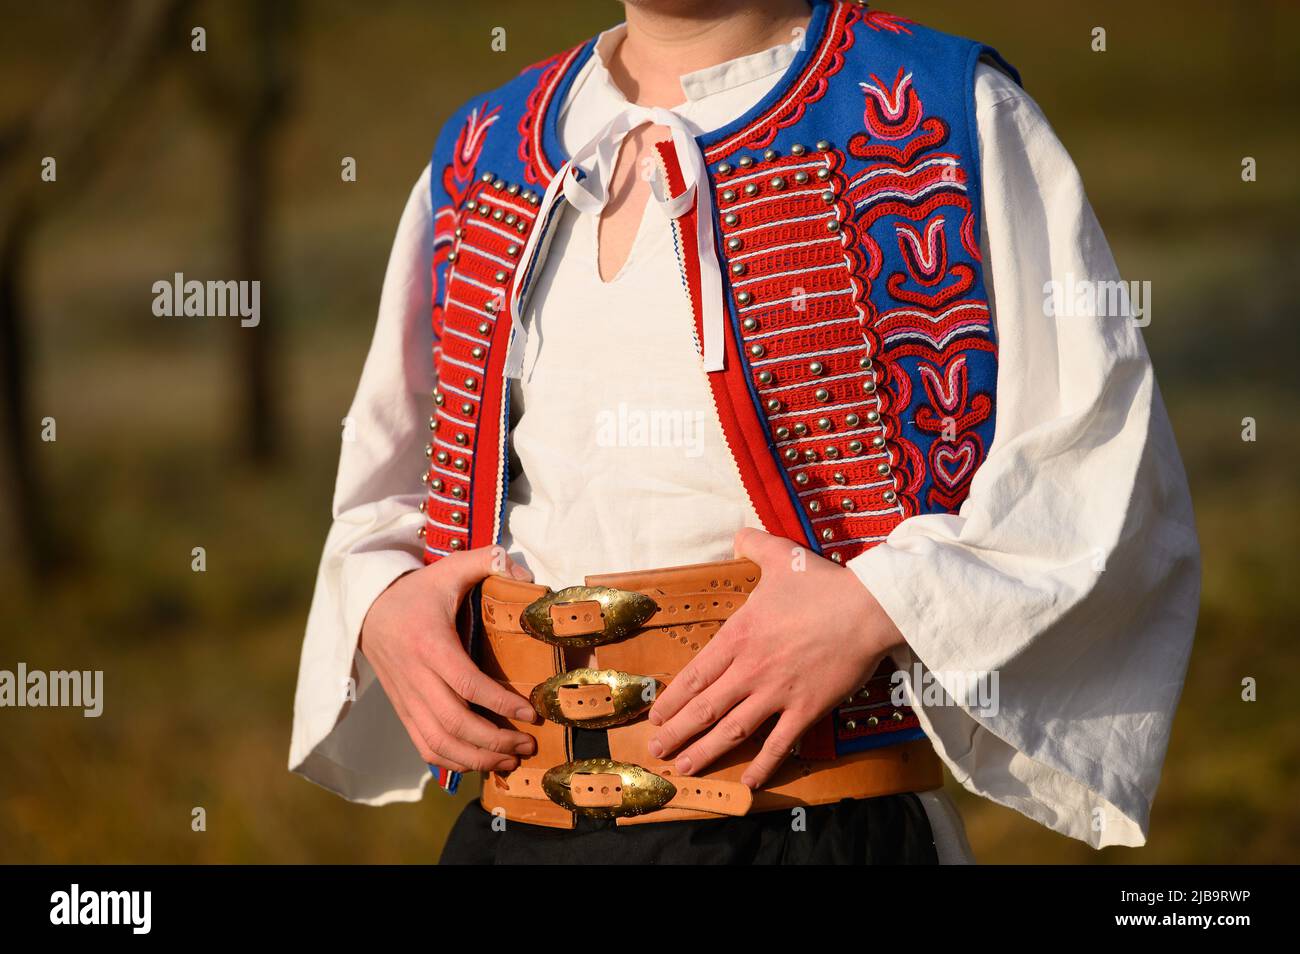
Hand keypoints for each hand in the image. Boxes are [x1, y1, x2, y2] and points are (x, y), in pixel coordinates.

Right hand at [359, 545, 538, 773]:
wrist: (366, 610)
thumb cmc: (417, 591)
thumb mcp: (450, 568)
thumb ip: (487, 561)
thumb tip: (526, 574)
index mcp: (430, 644)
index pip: (467, 684)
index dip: (500, 704)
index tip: (531, 714)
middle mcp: (416, 677)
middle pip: (454, 723)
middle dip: (494, 741)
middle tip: (528, 744)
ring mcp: (406, 698)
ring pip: (438, 743)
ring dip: (476, 759)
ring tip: (510, 759)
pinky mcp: (402, 710)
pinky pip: (424, 746)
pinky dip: (452, 762)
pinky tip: (480, 762)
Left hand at [647, 528, 904, 788]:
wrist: (865, 609)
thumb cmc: (822, 584)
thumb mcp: (780, 556)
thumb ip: (752, 546)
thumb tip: (737, 535)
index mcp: (739, 636)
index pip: (696, 674)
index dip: (672, 699)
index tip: (656, 715)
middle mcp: (750, 668)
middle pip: (704, 708)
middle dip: (676, 732)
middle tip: (655, 750)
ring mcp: (777, 692)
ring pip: (732, 730)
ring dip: (704, 752)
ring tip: (683, 768)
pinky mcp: (806, 709)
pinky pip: (779, 743)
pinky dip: (762, 765)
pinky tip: (748, 781)